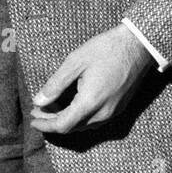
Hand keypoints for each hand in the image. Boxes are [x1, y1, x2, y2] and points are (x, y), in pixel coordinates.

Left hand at [29, 25, 156, 134]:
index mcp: (90, 102)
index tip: (33, 119)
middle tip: (38, 109)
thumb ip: (55, 84)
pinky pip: (95, 120)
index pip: (63, 125)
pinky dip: (80, 116)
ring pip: (84, 125)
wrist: (138, 45)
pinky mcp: (119, 108)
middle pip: (72, 127)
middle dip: (53, 121)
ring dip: (66, 119)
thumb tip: (39, 101)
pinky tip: (71, 103)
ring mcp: (113, 112)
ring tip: (52, 105)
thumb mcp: (75, 62)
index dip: (45, 125)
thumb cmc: (106, 49)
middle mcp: (103, 113)